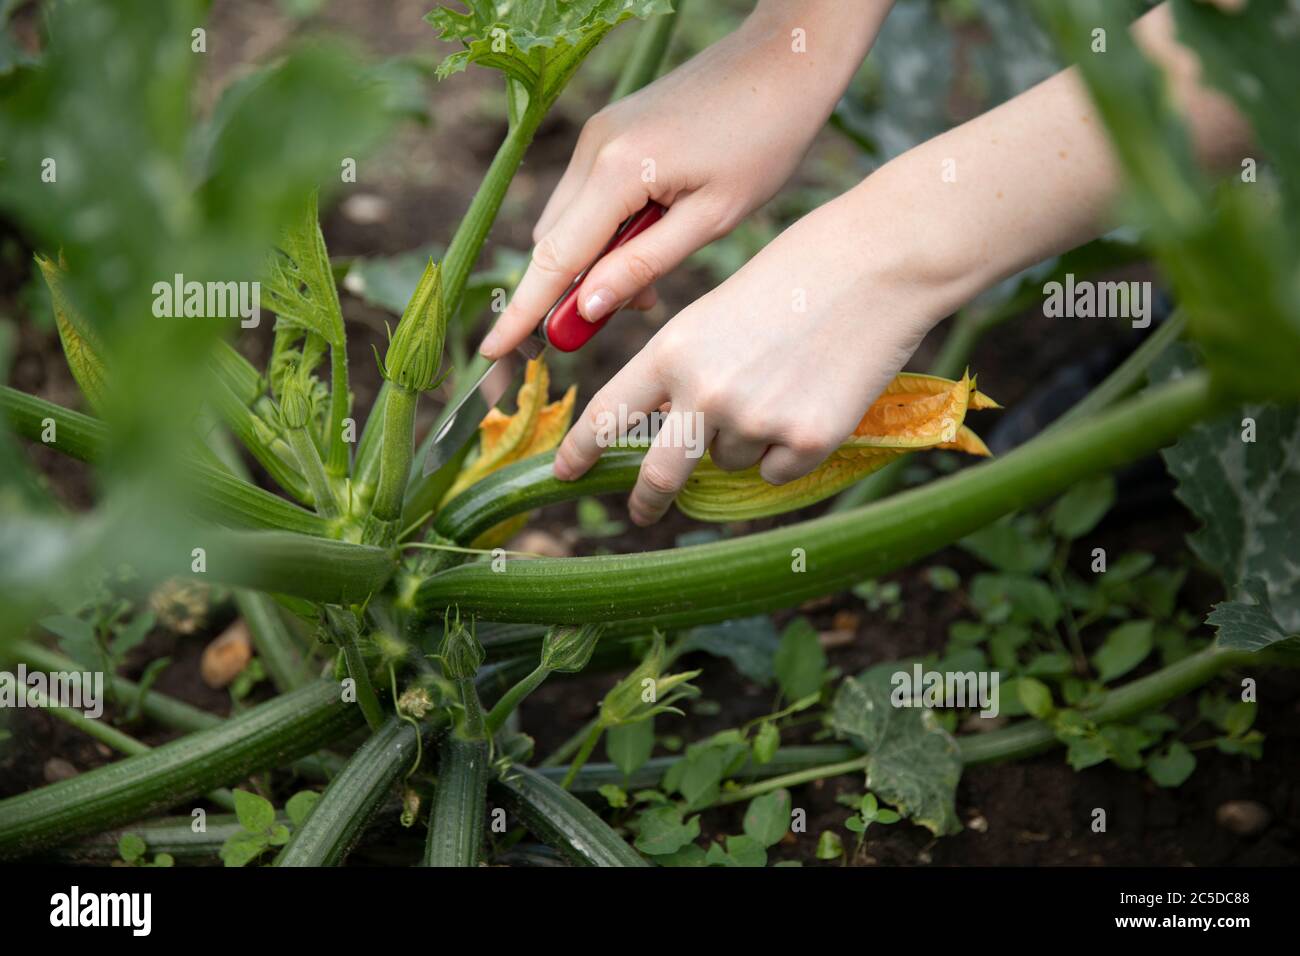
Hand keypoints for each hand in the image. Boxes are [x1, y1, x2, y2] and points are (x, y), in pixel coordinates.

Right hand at [479, 1, 888, 358]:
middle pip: (553, 243)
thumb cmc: (764, 140)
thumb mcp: (712, 219)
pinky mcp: (612, 130)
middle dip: (569, 293)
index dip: (523, 311)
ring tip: (651, 285)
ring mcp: (599, 134)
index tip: (492, 351)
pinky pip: (588, 197)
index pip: (554, 259)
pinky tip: (651, 243)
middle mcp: (594, 148)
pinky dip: (605, 233)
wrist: (785, 59)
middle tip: (618, 321)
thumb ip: (644, 265)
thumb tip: (585, 309)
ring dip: (592, 264)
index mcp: (618, 171)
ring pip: (569, 222)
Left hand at [552, 187, 966, 525]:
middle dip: (646, 500)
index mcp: (671, 351)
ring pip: (729, 462)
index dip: (580, 450)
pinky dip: (789, 447)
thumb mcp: (716, 314)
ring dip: (744, 440)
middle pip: (659, 474)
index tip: (563, 472)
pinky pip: (779, 470)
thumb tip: (669, 429)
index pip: (608, 415)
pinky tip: (814, 394)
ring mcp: (755, 421)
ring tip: (781, 379)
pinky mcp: (806, 441)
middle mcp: (704, 392)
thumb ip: (684, 371)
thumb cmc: (795, 276)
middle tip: (640, 512)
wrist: (878, 263)